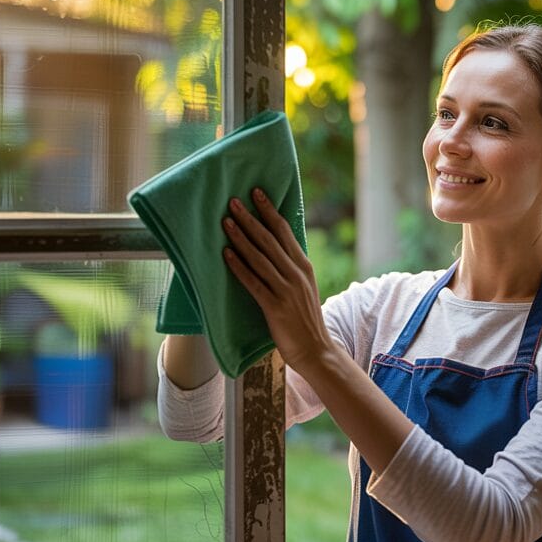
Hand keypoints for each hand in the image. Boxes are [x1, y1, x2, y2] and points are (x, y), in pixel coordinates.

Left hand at [222, 188, 334, 372]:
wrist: (316, 349)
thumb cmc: (305, 318)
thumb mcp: (303, 286)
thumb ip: (290, 267)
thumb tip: (273, 248)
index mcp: (304, 265)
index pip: (285, 231)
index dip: (269, 211)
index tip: (257, 193)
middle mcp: (296, 273)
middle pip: (270, 240)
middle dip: (250, 218)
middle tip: (233, 201)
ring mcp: (286, 290)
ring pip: (260, 257)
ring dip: (241, 238)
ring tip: (226, 221)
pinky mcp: (275, 306)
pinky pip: (253, 282)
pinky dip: (239, 267)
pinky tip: (226, 254)